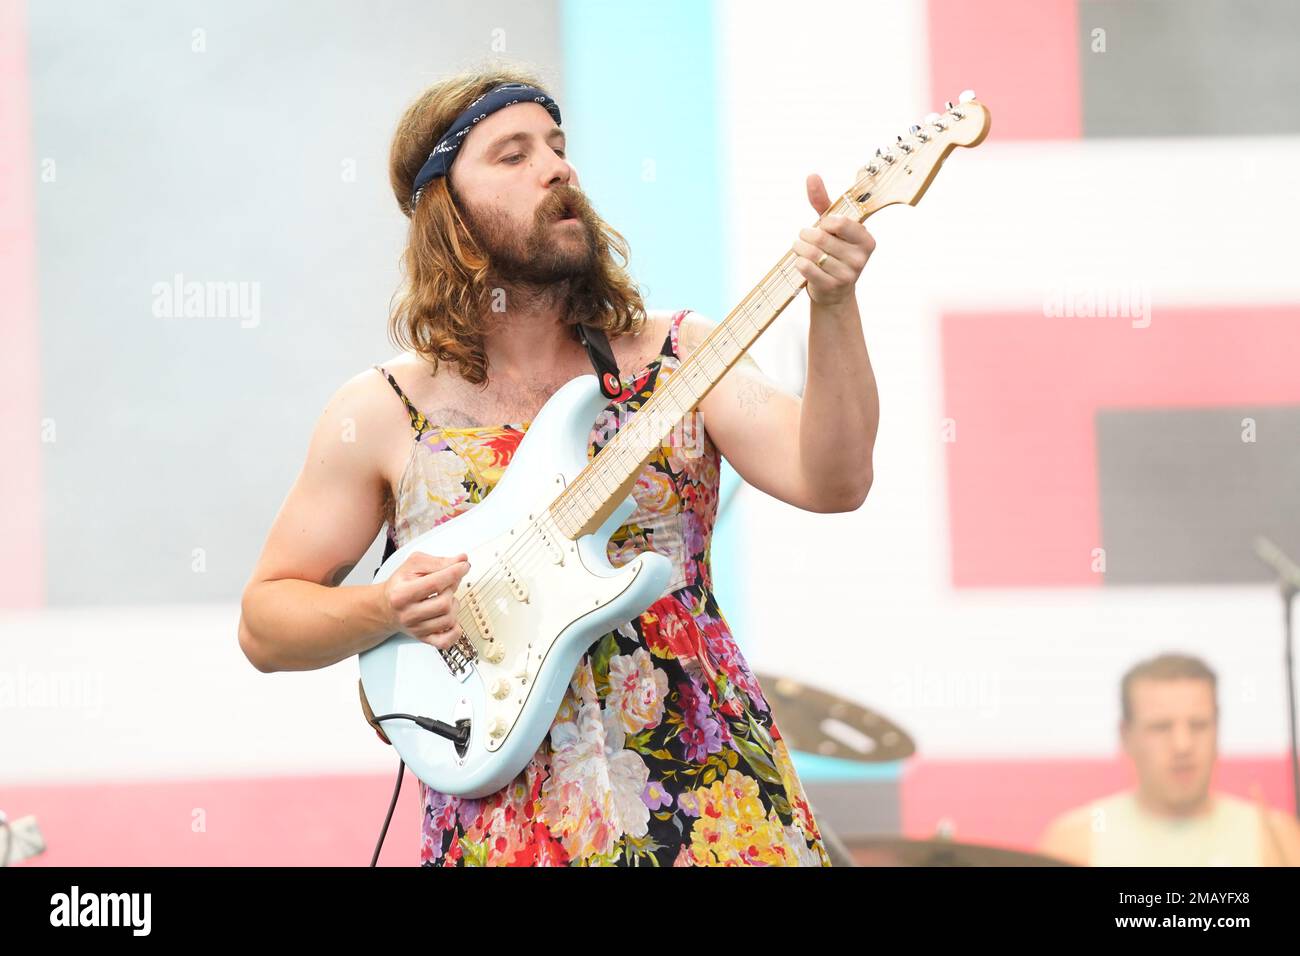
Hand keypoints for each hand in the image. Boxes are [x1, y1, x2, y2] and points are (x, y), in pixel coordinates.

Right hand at [380, 551, 470, 649]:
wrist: (386, 607)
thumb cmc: (400, 584)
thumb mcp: (413, 565)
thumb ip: (438, 561)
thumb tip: (461, 560)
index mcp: (401, 594)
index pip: (435, 583)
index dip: (454, 572)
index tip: (463, 566)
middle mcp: (408, 614)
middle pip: (444, 604)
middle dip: (452, 589)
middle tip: (449, 583)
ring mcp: (416, 628)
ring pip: (449, 619)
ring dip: (454, 605)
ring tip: (446, 598)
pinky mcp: (424, 638)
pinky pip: (446, 641)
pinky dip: (455, 630)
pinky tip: (451, 618)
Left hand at [791, 173, 875, 306]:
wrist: (834, 291)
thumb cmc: (833, 252)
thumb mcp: (832, 227)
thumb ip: (823, 202)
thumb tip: (812, 175)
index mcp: (866, 240)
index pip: (839, 223)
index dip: (824, 222)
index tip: (823, 227)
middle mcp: (860, 258)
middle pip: (820, 238)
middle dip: (805, 235)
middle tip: (804, 237)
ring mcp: (847, 275)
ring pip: (811, 253)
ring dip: (799, 248)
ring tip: (800, 248)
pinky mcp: (831, 287)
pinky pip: (806, 267)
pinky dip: (798, 262)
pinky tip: (802, 262)